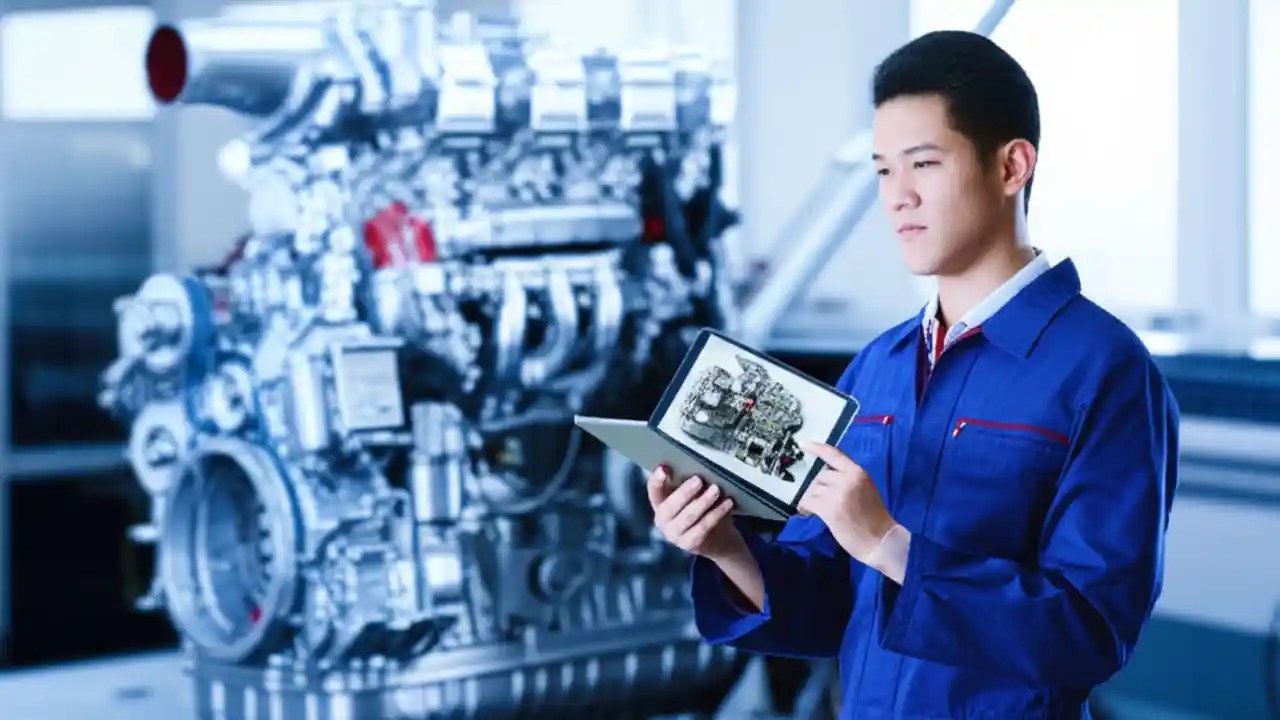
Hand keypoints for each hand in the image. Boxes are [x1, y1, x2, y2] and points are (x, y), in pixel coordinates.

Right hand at [647, 465, 740, 559]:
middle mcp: (662, 520)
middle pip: (670, 505)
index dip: (657, 480)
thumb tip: (697, 467)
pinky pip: (703, 528)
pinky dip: (715, 514)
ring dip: (703, 502)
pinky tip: (727, 504)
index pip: (653, 490)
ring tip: (716, 490)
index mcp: (660, 503)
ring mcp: (674, 535)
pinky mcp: (689, 545)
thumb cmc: (705, 509)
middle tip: (699, 479)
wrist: (719, 539)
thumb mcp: (696, 494)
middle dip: (684, 492)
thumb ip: (691, 483)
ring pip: (688, 516)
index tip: (664, 468)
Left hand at [797, 442, 896, 562]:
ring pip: (813, 490)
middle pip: (821, 476)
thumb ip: (848, 481)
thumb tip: (824, 480)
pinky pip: (808, 502)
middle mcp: (847, 479)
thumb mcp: (865, 490)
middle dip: (819, 488)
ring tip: (819, 510)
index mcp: (858, 473)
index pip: (835, 455)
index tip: (805, 444)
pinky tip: (808, 512)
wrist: (881, 540)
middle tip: (824, 501)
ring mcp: (837, 494)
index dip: (818, 449)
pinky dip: (806, 508)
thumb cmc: (874, 518)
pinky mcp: (829, 509)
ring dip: (813, 499)